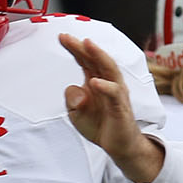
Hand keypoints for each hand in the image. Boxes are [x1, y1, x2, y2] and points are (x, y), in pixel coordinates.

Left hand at [58, 33, 163, 182]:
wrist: (119, 145)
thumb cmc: (100, 125)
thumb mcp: (76, 114)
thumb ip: (71, 100)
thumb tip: (73, 88)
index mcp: (96, 81)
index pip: (85, 60)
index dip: (74, 48)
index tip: (61, 37)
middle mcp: (108, 82)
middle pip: (96, 59)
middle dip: (82, 47)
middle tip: (68, 37)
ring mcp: (116, 93)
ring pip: (109, 69)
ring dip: (98, 56)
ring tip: (87, 45)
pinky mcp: (121, 107)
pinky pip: (114, 94)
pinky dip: (104, 87)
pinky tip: (94, 82)